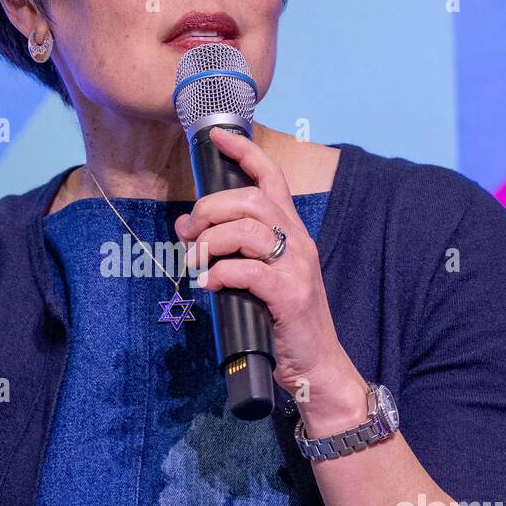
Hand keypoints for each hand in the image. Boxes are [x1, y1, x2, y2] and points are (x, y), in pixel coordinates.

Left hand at [173, 127, 368, 425]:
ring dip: (210, 241)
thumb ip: (230, 251)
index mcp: (292, 232)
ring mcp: (297, 268)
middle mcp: (298, 242)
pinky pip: (248, 270)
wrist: (317, 366)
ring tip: (195, 260)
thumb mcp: (259, 277)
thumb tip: (188, 230)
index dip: (245, 152)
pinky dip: (220, 274)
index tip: (218, 139)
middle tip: (189, 230)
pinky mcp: (290, 295)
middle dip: (210, 208)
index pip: (271, 178)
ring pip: (247, 230)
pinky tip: (209, 284)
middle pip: (251, 199)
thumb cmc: (282, 321)